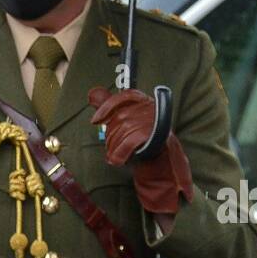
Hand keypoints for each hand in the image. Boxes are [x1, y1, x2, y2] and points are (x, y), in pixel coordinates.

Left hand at [88, 86, 193, 215]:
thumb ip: (109, 105)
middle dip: (111, 137)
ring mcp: (154, 121)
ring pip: (123, 131)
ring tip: (115, 157)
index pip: (125, 97)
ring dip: (114, 148)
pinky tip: (117, 161)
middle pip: (120, 119)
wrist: (165, 164)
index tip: (95, 121)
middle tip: (113, 149)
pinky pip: (129, 142)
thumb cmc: (143, 141)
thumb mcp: (126, 121)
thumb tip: (92, 94)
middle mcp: (151, 108)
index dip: (107, 107)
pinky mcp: (155, 135)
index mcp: (144, 102)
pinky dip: (120, 153)